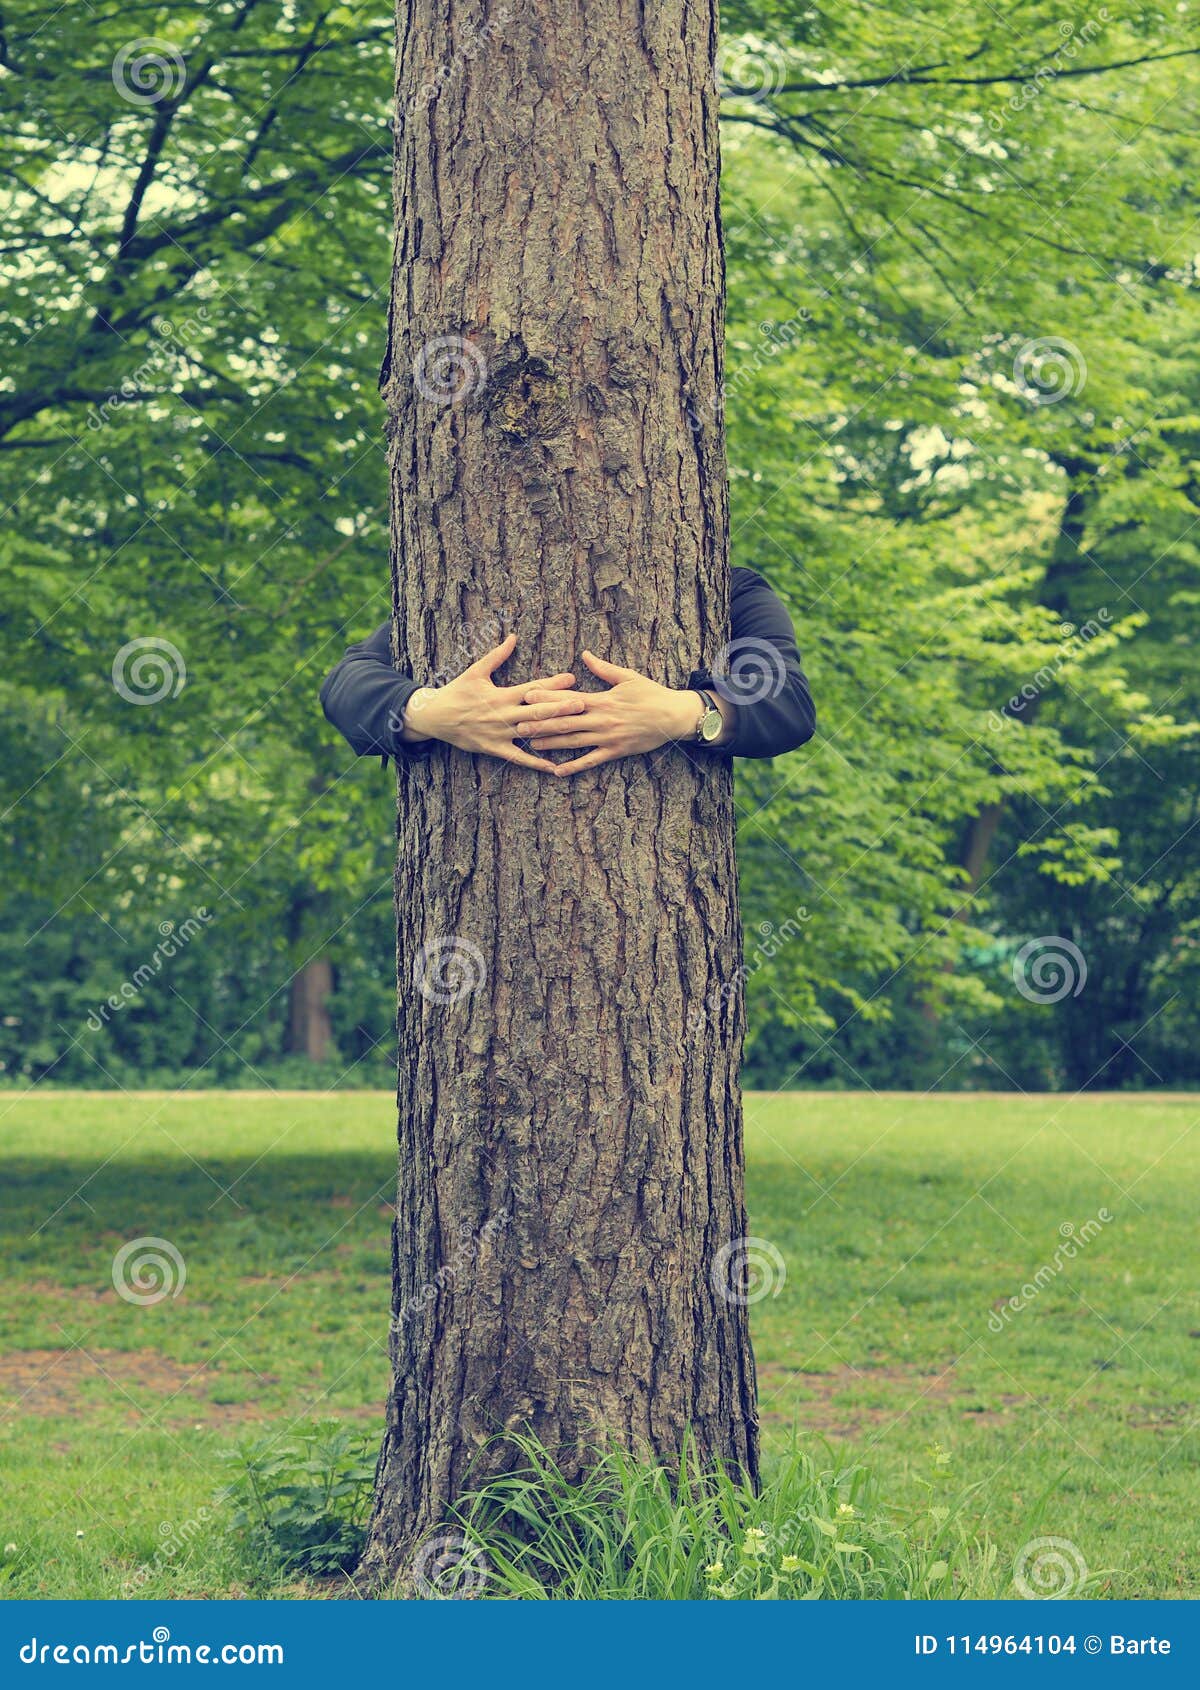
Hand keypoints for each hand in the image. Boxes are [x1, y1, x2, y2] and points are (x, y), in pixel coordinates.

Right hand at [403, 633, 583, 770]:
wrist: (434, 716)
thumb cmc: (457, 691)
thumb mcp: (476, 671)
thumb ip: (497, 655)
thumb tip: (513, 637)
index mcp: (501, 694)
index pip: (531, 688)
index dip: (552, 683)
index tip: (571, 678)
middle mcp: (503, 715)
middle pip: (537, 711)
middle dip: (561, 707)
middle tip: (584, 704)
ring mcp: (499, 734)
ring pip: (531, 734)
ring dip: (554, 733)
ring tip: (576, 731)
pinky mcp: (494, 749)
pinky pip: (519, 758)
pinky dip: (537, 763)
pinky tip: (555, 766)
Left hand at [522, 651, 718, 774]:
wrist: (673, 716)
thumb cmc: (651, 694)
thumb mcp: (628, 676)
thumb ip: (603, 669)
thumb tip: (585, 655)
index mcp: (601, 699)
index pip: (568, 698)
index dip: (546, 697)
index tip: (526, 697)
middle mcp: (601, 719)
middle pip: (565, 721)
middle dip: (540, 723)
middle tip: (518, 725)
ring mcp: (607, 737)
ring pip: (573, 741)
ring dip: (551, 743)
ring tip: (530, 745)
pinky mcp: (615, 751)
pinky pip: (591, 761)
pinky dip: (574, 767)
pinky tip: (557, 771)